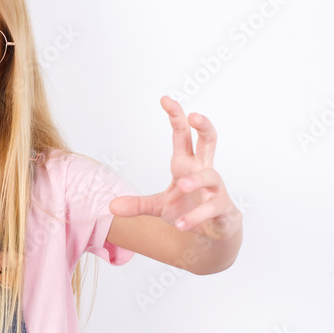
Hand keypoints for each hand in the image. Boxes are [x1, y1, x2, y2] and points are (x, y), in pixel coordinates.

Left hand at [109, 96, 240, 239]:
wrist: (213, 232)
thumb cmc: (189, 208)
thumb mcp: (159, 207)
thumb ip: (138, 204)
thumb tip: (111, 206)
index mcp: (186, 164)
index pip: (182, 136)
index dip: (176, 118)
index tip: (166, 100)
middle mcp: (203, 171)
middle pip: (209, 142)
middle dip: (204, 126)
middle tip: (195, 115)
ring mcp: (215, 189)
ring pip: (210, 177)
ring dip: (196, 180)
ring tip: (182, 185)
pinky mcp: (222, 208)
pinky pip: (211, 209)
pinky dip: (195, 216)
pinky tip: (182, 224)